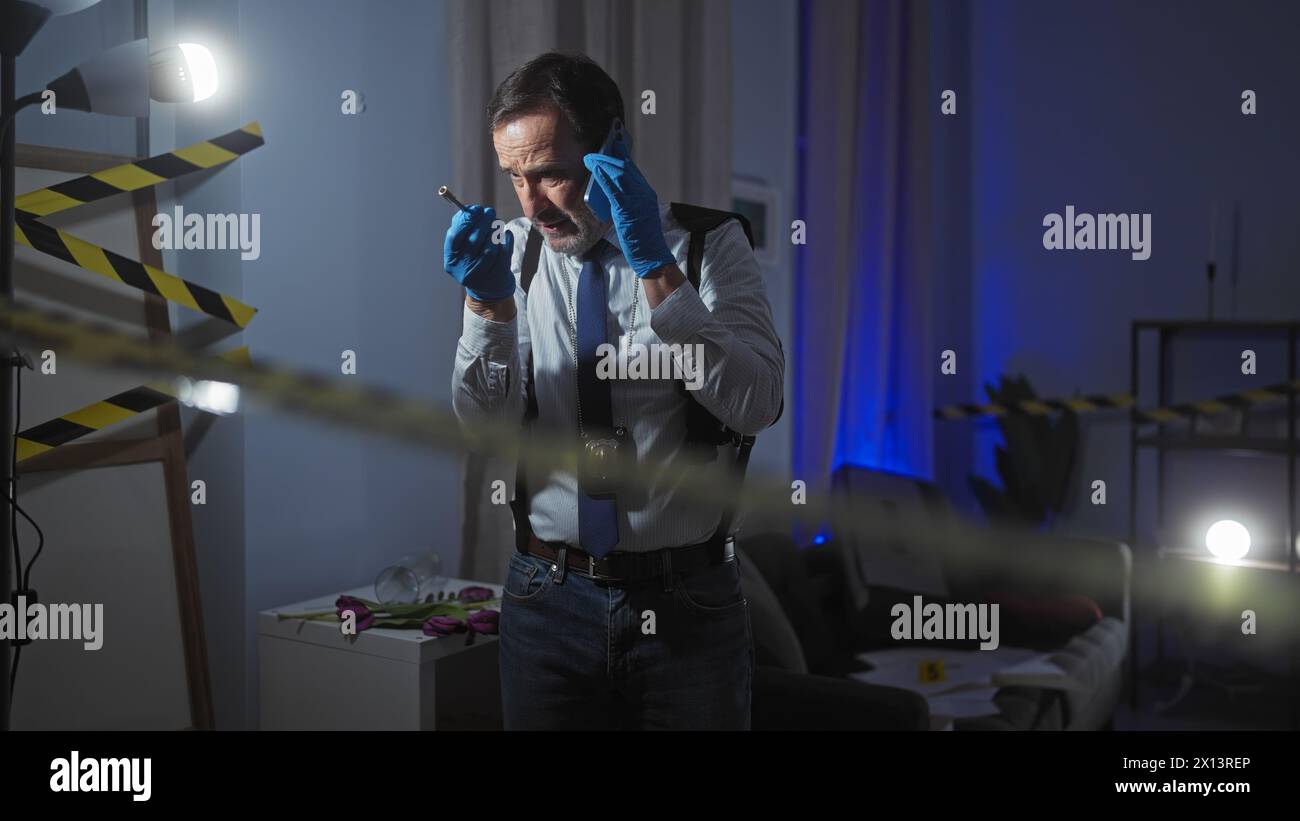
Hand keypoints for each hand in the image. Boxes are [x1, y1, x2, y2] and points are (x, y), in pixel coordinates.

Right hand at [442, 204, 515, 301]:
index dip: (466, 220)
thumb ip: (463, 229)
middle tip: (489, 211)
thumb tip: (469, 209)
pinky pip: (503, 254)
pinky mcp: (497, 276)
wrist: (489, 289)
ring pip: (490, 248)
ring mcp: (481, 275)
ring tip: (496, 223)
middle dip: (483, 222)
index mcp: (451, 259)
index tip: (476, 208)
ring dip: (495, 231)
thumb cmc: (474, 260)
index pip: (455, 236)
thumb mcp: (462, 248)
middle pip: (474, 240)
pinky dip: (506, 240)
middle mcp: (463, 269)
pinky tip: (506, 234)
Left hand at [583, 153, 674, 277]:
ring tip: (591, 158)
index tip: (610, 145)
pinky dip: (604, 177)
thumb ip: (625, 202)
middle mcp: (643, 193)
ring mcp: (637, 200)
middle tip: (595, 150)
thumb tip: (609, 192)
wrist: (651, 256)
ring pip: (620, 174)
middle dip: (609, 156)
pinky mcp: (629, 209)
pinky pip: (614, 189)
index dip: (619, 155)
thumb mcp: (634, 216)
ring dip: (603, 163)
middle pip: (625, 167)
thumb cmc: (641, 240)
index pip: (631, 169)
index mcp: (645, 193)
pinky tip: (595, 170)